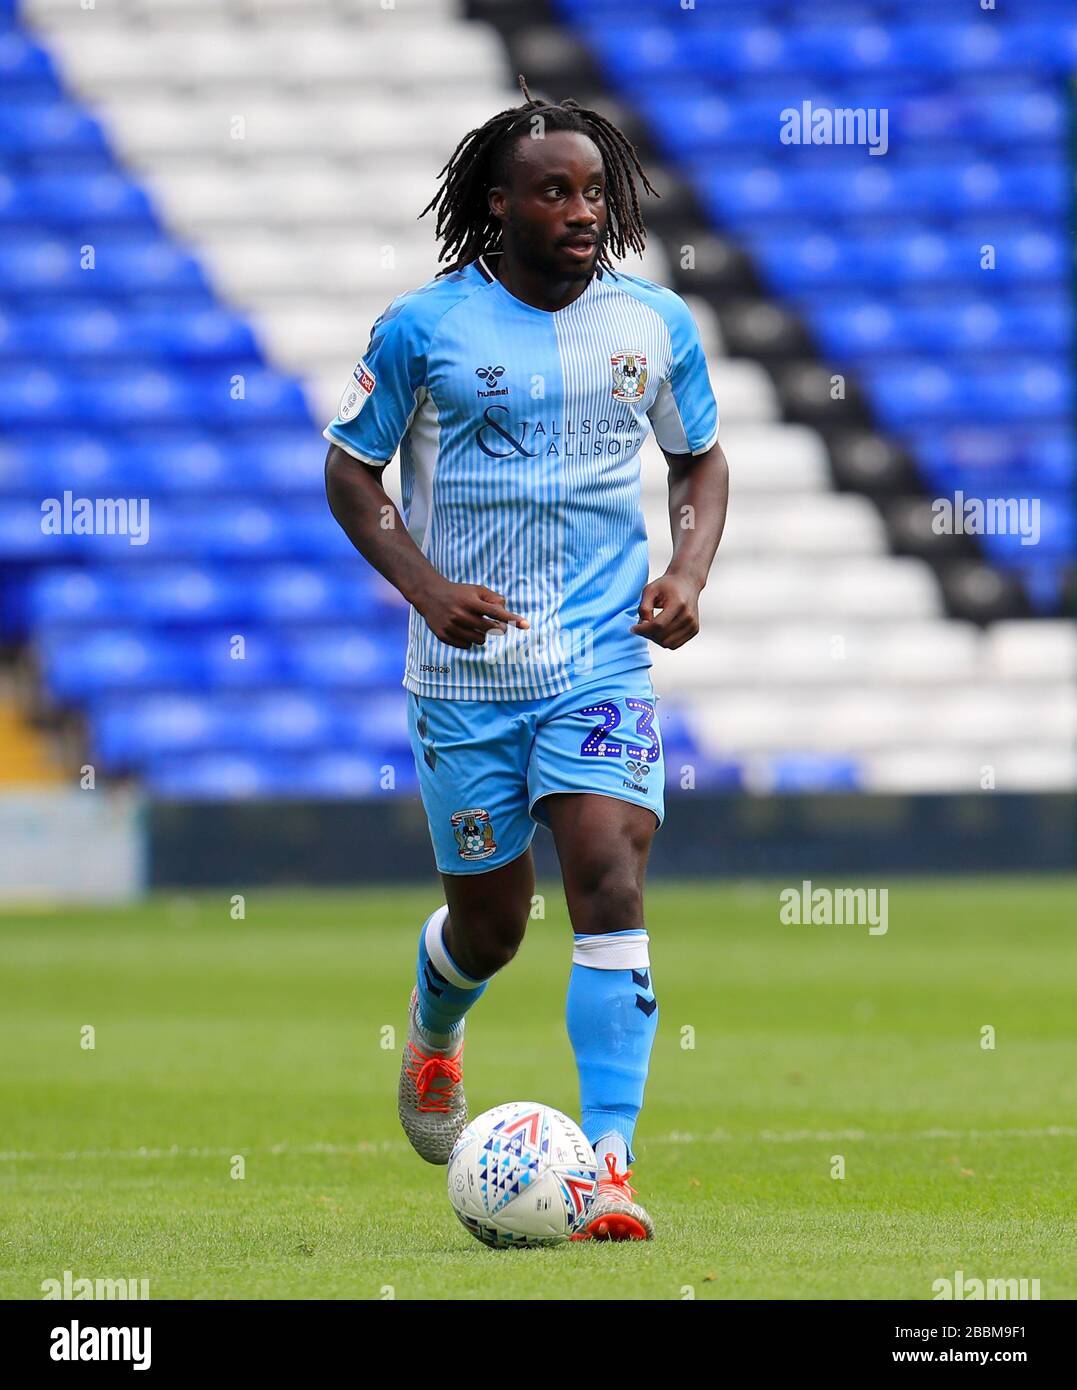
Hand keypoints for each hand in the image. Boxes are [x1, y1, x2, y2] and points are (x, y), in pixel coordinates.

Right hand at [414, 580, 528, 649]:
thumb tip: (505, 612)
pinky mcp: (444, 636)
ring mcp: (451, 627)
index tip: (526, 625)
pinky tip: (462, 630)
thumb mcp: (476, 590)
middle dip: (495, 628)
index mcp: (470, 602)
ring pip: (479, 640)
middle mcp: (461, 615)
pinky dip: (469, 641)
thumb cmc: (459, 593)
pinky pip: (467, 646)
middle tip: (493, 624)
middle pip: (490, 630)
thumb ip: (493, 599)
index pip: (496, 613)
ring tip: (474, 625)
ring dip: (481, 635)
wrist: (429, 595)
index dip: (512, 619)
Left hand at [630, 571, 701, 648]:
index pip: (658, 625)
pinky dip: (664, 641)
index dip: (643, 630)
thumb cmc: (666, 585)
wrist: (687, 582)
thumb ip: (644, 607)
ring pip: (668, 644)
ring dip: (655, 639)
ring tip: (650, 628)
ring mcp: (693, 624)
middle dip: (648, 634)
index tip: (632, 628)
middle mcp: (688, 616)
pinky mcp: (694, 630)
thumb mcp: (650, 590)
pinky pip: (675, 645)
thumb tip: (642, 626)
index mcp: (679, 604)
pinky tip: (659, 630)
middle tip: (641, 626)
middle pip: (663, 636)